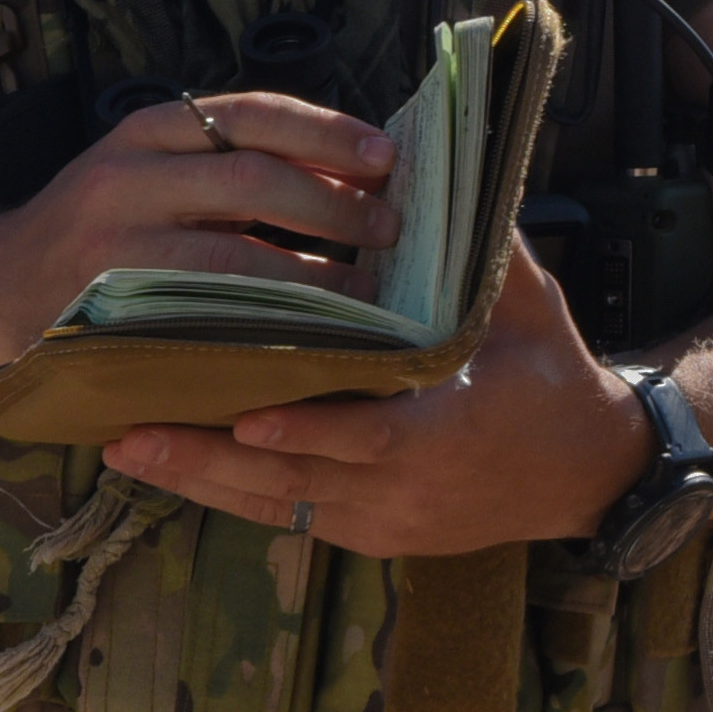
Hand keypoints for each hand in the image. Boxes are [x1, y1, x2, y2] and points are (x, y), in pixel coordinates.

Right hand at [0, 91, 399, 364]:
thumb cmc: (95, 228)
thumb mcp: (149, 169)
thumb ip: (226, 163)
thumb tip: (355, 170)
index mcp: (147, 131)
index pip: (255, 115)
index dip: (329, 133)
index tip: (388, 157)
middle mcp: (127, 177)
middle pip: (255, 178)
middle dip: (335, 203)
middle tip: (389, 229)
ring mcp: (112, 248)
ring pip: (236, 256)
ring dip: (315, 276)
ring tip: (366, 292)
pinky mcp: (106, 315)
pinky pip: (205, 320)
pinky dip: (269, 327)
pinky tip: (312, 336)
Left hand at [99, 235, 648, 555]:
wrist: (586, 470)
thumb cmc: (552, 374)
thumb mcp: (529, 306)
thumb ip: (478, 250)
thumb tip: (436, 174)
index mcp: (455, 427)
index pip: (374, 436)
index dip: (308, 430)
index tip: (245, 413)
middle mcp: (411, 488)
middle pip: (298, 482)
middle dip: (211, 459)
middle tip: (132, 433)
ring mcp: (385, 520)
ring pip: (280, 505)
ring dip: (200, 480)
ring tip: (127, 449)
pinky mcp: (369, 537)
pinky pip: (290, 516)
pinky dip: (232, 492)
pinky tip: (175, 467)